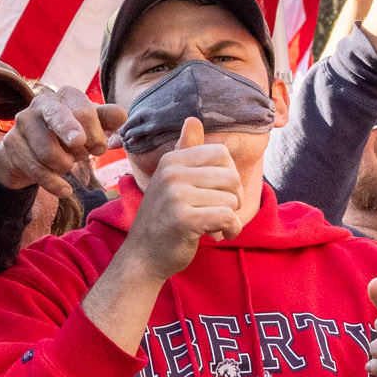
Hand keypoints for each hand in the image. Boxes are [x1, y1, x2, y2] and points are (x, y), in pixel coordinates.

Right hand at [0, 87, 123, 192]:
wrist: (27, 149)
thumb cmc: (65, 134)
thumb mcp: (88, 127)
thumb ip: (106, 120)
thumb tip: (122, 116)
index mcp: (64, 96)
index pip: (82, 108)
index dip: (94, 130)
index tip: (99, 149)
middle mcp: (41, 104)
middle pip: (56, 114)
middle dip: (68, 128)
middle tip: (79, 143)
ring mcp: (23, 124)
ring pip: (47, 151)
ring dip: (64, 165)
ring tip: (67, 165)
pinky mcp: (12, 146)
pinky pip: (36, 170)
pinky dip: (54, 184)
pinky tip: (65, 190)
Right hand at [122, 120, 244, 278]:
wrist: (143, 256)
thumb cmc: (164, 219)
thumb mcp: (172, 180)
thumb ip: (186, 151)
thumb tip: (193, 119)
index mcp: (171, 160)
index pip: (221, 153)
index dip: (228, 176)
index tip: (216, 193)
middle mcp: (171, 173)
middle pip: (231, 177)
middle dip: (233, 199)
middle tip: (217, 212)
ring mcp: (176, 195)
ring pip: (232, 199)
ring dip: (230, 218)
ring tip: (212, 226)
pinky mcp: (185, 218)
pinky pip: (229, 217)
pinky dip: (231, 230)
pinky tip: (220, 235)